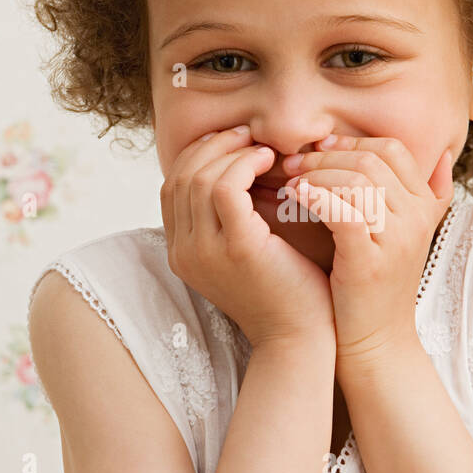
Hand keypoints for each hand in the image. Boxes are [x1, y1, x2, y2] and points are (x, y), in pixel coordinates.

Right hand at [160, 128, 334, 347]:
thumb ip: (230, 219)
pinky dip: (245, 165)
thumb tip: (239, 168)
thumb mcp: (244, 252)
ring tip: (263, 149)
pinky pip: (226, 187)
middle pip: (181, 177)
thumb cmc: (284, 292)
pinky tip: (270, 163)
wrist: (300, 338)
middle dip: (213, 147)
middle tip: (247, 135)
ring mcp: (204, 252)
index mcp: (181, 253)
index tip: (232, 142)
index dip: (198, 156)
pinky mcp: (236, 248)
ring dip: (231, 152)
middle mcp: (183, 253)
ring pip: (200, 178)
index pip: (172, 187)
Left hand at [281, 135, 454, 363]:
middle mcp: (416, 219)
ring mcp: (396, 240)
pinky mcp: (369, 261)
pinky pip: (343, 213)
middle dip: (326, 157)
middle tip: (295, 163)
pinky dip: (316, 198)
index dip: (352, 142)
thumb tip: (447, 157)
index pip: (391, 149)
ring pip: (355, 182)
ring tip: (291, 182)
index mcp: (424, 206)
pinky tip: (297, 196)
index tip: (319, 148)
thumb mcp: (410, 236)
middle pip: (370, 161)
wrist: (378, 340)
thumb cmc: (380, 284)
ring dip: (316, 175)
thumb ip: (429, 197)